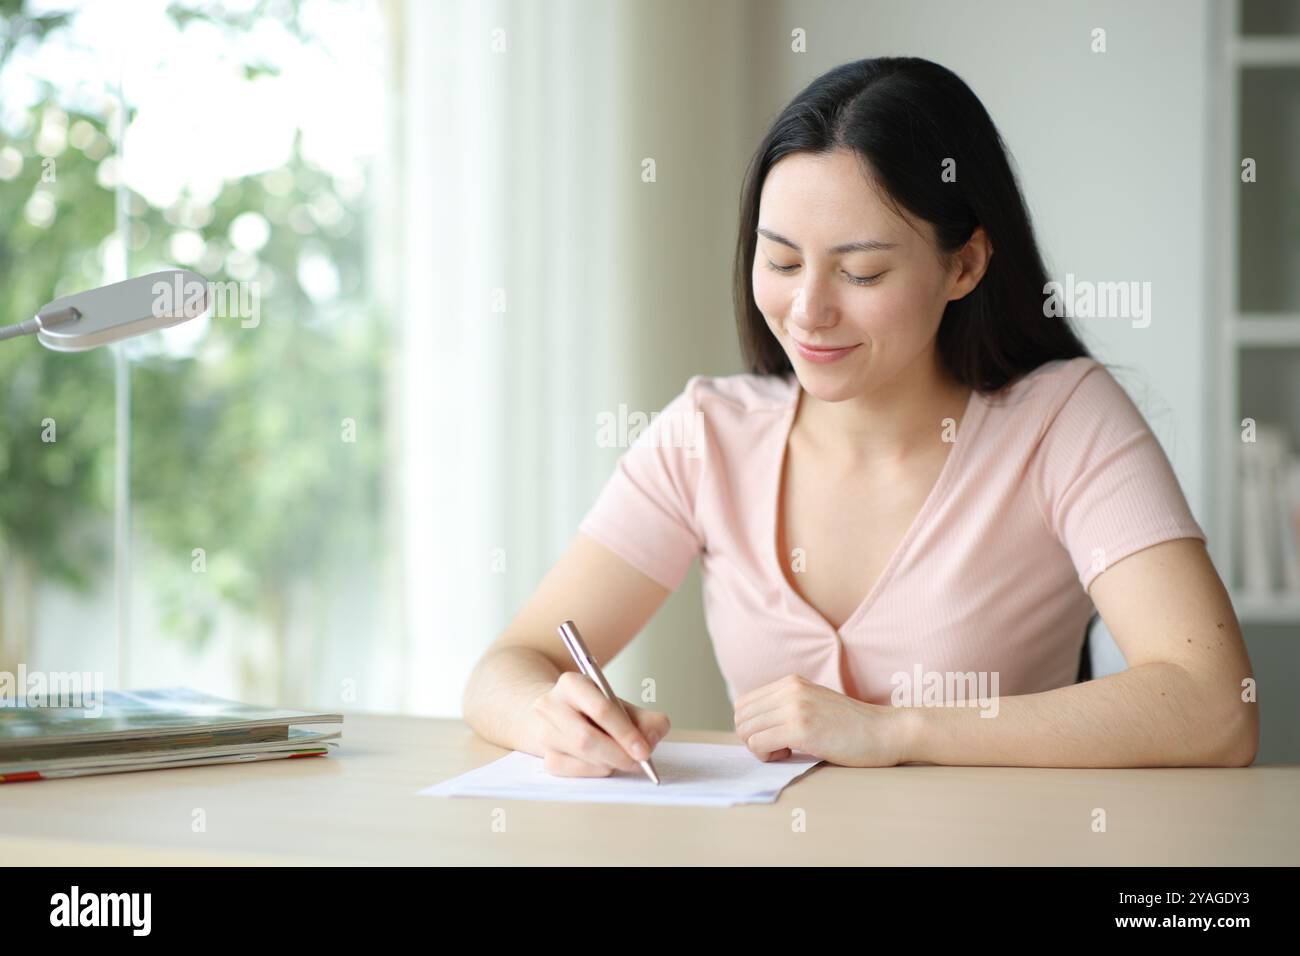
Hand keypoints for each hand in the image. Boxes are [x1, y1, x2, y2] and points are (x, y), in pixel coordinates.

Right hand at [528, 670, 669, 776]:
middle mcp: (551, 706)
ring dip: (609, 763)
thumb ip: (645, 719)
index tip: (644, 751)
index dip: (625, 733)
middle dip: (618, 754)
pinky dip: (595, 771)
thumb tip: (651, 740)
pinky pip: (573, 771)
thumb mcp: (620, 706)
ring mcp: (544, 732)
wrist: (558, 714)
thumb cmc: (593, 710)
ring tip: (624, 760)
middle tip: (639, 763)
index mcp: (572, 684)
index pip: (601, 709)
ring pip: (580, 755)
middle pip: (586, 737)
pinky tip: (605, 764)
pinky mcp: (544, 755)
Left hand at [733, 674, 908, 766]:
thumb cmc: (853, 727)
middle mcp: (789, 690)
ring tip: (786, 752)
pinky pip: (759, 744)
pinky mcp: (801, 728)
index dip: (751, 727)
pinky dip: (767, 756)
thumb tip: (752, 727)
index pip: (744, 704)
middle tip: (777, 749)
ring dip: (760, 749)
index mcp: (790, 682)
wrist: (885, 731)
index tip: (773, 738)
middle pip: (741, 717)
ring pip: (746, 731)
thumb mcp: (814, 704)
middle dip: (752, 739)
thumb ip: (787, 707)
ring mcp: (794, 707)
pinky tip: (790, 755)